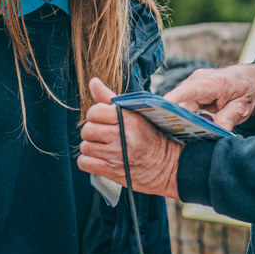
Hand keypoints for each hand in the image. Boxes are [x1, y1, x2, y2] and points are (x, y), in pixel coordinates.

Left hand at [77, 78, 182, 199]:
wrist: (170, 166)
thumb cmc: (152, 136)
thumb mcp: (136, 113)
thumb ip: (111, 98)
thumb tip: (93, 81)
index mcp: (129, 119)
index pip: (95, 112)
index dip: (95, 115)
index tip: (102, 119)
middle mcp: (123, 136)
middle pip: (87, 130)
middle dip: (92, 131)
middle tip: (102, 134)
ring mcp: (117, 155)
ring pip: (85, 146)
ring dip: (91, 146)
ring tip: (102, 146)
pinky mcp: (113, 171)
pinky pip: (85, 163)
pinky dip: (88, 161)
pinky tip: (99, 158)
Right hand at [164, 64, 254, 131]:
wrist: (251, 79)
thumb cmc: (248, 90)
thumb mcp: (244, 106)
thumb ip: (231, 116)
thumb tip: (219, 128)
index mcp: (214, 82)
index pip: (191, 90)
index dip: (175, 98)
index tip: (162, 106)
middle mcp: (200, 80)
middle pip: (184, 101)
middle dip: (181, 118)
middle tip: (183, 135)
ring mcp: (195, 84)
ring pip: (184, 105)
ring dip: (188, 119)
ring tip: (198, 130)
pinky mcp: (194, 91)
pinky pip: (187, 105)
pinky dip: (191, 117)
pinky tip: (202, 124)